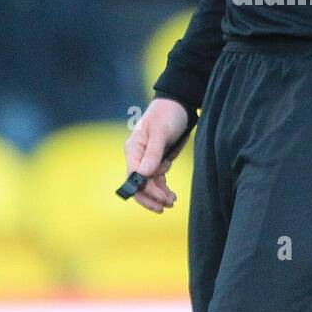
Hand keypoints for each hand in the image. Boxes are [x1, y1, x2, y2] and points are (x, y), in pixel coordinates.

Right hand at [123, 97, 189, 212]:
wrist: (178, 106)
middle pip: (139, 184)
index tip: (158, 198)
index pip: (134, 175)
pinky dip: (163, 190)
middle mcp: (138, 157)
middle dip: (151, 197)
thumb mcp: (160, 133)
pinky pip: (157, 181)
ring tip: (172, 202)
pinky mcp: (157, 162)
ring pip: (149, 185)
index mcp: (133, 149)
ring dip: (159, 196)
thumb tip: (143, 175)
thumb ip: (153, 154)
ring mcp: (147, 160)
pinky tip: (172, 196)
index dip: (144, 189)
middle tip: (166, 206)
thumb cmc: (167, 115)